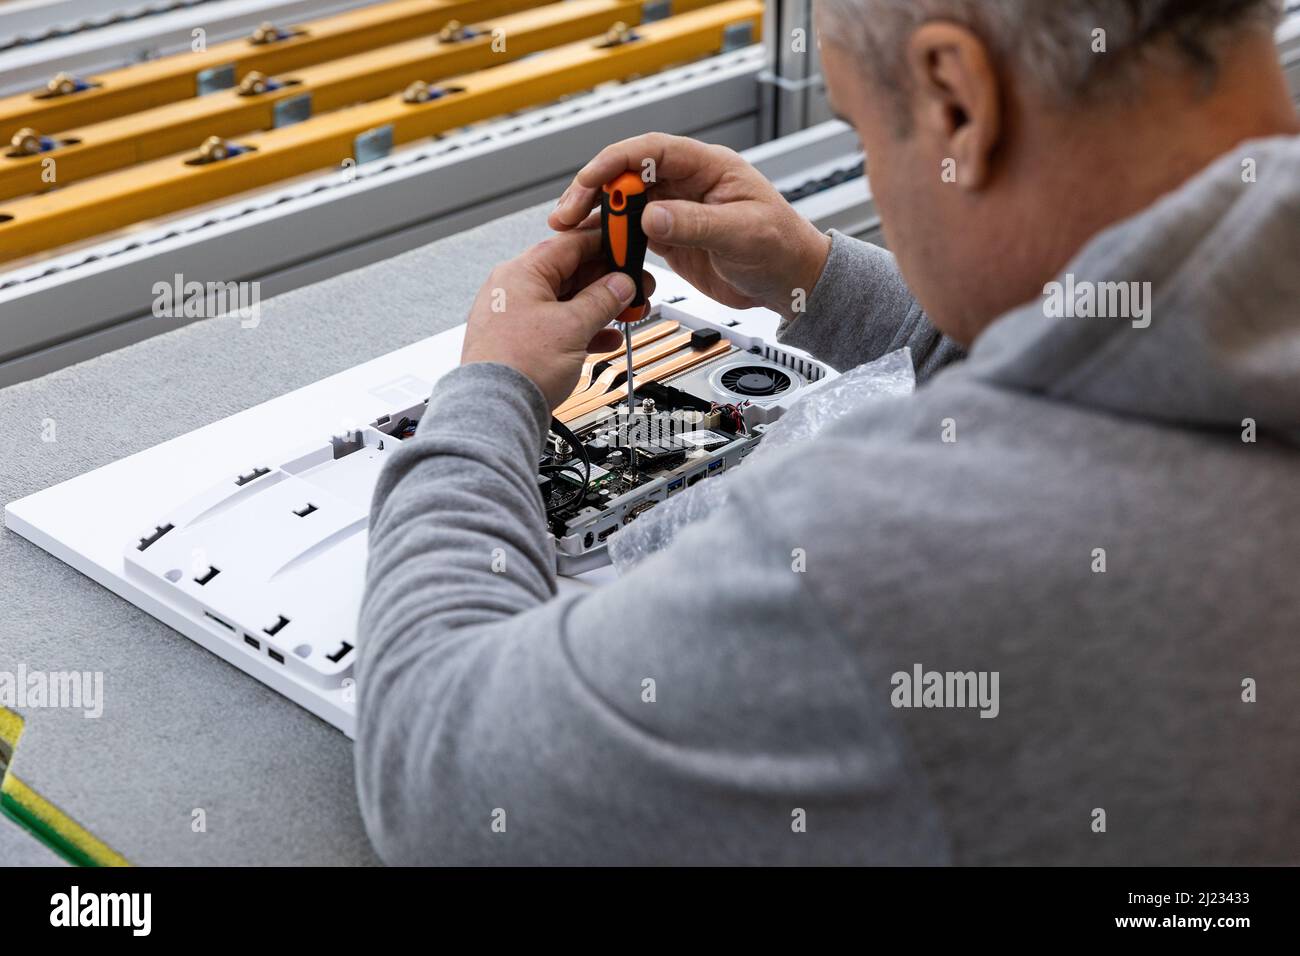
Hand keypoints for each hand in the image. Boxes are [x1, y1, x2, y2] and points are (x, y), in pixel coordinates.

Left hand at [461, 228, 654, 410]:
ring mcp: (515, 317)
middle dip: (607, 283)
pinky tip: (606, 339)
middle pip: (571, 274)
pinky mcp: (520, 342)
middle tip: (635, 289)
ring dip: (599, 309)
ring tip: (627, 315)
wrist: (496, 411)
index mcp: (521, 273)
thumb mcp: (573, 326)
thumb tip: (620, 284)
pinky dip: (583, 331)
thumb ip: (602, 300)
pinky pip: (558, 327)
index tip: (627, 248)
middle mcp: (514, 290)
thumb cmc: (518, 366)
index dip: (604, 244)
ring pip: (566, 302)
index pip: (570, 244)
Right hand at [549, 132, 830, 320]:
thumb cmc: (780, 249)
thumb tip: (651, 215)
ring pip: (624, 202)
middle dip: (593, 190)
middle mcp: (687, 182)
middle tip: (565, 213)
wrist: (790, 282)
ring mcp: (676, 208)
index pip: (651, 150)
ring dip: (595, 216)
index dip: (615, 161)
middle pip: (627, 174)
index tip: (590, 181)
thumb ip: (696, 224)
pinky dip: (609, 239)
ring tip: (567, 232)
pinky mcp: (670, 236)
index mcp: (708, 166)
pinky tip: (592, 249)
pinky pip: (632, 231)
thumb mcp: (741, 234)